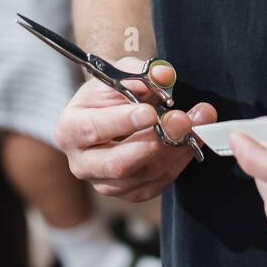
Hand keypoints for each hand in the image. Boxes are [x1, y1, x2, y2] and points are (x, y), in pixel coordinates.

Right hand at [54, 57, 216, 202]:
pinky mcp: (129, 193)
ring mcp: (105, 183)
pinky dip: (179, 161)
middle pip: (117, 163)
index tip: (150, 112)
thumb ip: (140, 73)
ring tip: (196, 123)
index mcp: (70, 128)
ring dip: (174, 149)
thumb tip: (163, 75)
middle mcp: (82, 162)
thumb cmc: (111, 92)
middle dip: (154, 141)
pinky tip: (192, 139)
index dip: (122, 122)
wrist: (113, 113)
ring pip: (142, 175)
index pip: (92, 129)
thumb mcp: (120, 73)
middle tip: (181, 120)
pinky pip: (157, 183)